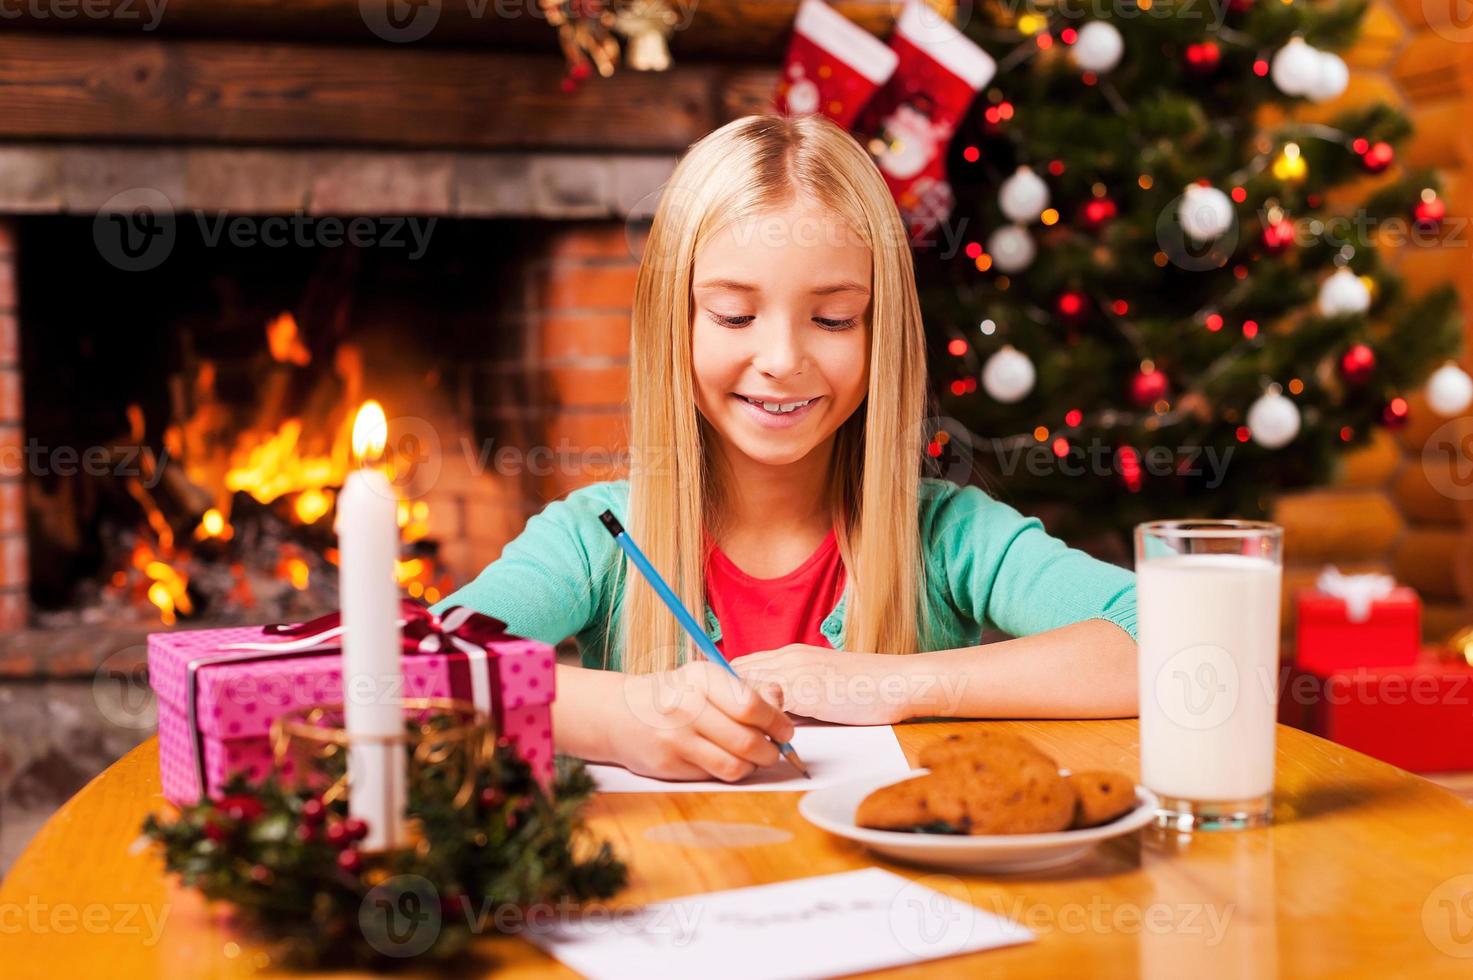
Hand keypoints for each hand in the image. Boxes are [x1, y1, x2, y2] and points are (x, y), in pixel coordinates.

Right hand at [612, 661, 795, 781]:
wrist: (618, 713)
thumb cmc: (673, 695)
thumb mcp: (706, 680)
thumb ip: (746, 688)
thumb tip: (779, 699)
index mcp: (700, 677)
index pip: (751, 706)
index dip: (777, 723)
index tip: (786, 730)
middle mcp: (686, 706)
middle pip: (748, 741)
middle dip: (771, 751)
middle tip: (775, 750)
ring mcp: (676, 739)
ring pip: (735, 765)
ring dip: (754, 766)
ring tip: (754, 758)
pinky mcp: (669, 765)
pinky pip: (716, 777)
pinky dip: (731, 773)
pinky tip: (728, 762)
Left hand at [733, 645, 917, 725]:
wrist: (897, 683)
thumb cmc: (867, 687)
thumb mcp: (822, 682)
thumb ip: (796, 693)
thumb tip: (773, 714)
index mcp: (791, 653)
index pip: (742, 664)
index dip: (724, 685)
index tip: (715, 705)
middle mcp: (787, 657)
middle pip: (734, 673)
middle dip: (719, 696)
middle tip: (711, 720)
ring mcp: (794, 672)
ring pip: (744, 687)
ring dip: (732, 709)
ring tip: (725, 732)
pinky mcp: (804, 691)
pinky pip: (764, 704)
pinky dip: (752, 720)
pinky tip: (750, 738)